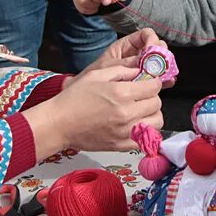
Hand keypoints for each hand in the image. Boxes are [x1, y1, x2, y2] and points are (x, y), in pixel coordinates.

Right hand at [24, 65, 163, 157]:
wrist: (59, 124)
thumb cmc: (73, 99)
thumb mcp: (96, 74)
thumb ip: (121, 71)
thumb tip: (139, 71)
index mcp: (122, 93)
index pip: (154, 87)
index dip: (153, 82)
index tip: (148, 82)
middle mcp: (127, 113)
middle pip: (157, 104)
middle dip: (152, 97)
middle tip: (141, 95)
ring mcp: (125, 131)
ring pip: (156, 122)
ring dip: (151, 114)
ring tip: (140, 110)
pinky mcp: (121, 145)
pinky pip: (145, 139)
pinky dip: (145, 131)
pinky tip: (135, 124)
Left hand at [80, 28, 166, 77]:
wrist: (89, 94)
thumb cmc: (94, 77)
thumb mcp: (108, 67)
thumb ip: (126, 64)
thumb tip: (143, 61)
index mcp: (127, 45)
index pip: (146, 34)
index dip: (151, 40)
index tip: (152, 50)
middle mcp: (137, 54)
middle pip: (157, 47)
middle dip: (161, 54)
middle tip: (160, 64)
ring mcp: (143, 67)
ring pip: (160, 61)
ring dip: (165, 67)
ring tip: (167, 74)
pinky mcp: (146, 80)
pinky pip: (159, 76)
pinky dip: (165, 78)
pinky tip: (168, 82)